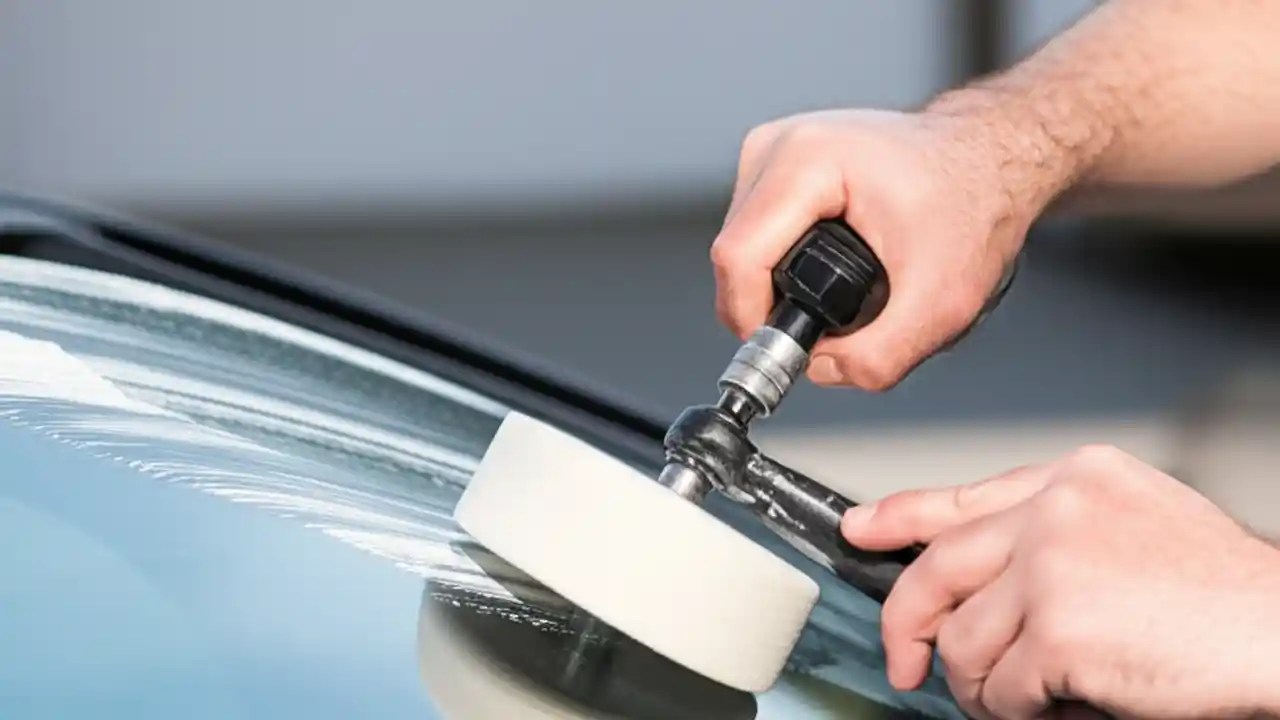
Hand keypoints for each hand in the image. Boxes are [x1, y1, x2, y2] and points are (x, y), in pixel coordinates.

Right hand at [710, 109, 1028, 389]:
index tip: (792, 349)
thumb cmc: (972, 201)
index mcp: (808, 161)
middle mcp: (778, 146)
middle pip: (736, 257)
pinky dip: (783, 264)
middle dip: (775, 308)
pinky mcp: (773, 163)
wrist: (990, 156)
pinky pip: (755, 233)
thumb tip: (822, 370)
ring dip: (777, 287)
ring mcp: (771, 150)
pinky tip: (829, 264)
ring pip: (741, 248)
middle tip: (835, 324)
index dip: (755, 320)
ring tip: (840, 288)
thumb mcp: (941, 301)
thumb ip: (878, 356)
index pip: (738, 258)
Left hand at [842, 445, 1279, 718]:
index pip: (963, 496)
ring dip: (980, 684)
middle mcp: (1056, 510)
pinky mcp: (1059, 630)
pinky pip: (999, 686)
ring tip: (1020, 697)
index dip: (900, 517)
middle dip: (911, 624)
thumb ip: (1053, 534)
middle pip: (940, 569)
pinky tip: (1052, 706)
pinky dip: (1016, 710)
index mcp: (1075, 477)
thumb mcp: (1132, 526)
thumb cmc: (1218, 592)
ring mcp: (1054, 566)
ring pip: (964, 638)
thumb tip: (984, 575)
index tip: (861, 530)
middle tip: (907, 660)